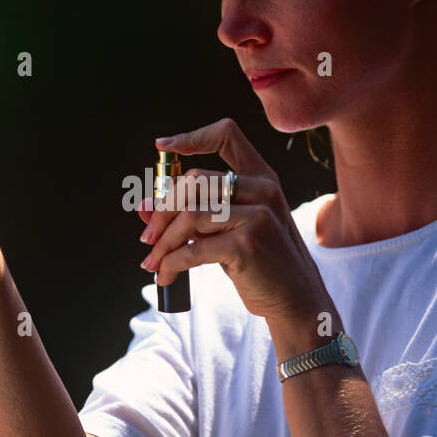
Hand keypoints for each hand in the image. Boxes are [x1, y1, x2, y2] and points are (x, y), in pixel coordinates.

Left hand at [137, 117, 337, 327]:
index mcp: (261, 178)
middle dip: (163, 210)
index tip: (161, 147)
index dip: (192, 136)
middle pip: (195, 180)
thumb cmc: (259, 265)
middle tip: (147, 237)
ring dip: (163, 242)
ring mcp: (258, 215)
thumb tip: (142, 207)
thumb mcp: (228, 233)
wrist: (294, 300)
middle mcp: (263, 190)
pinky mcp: (248, 244)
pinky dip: (172, 263)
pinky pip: (194, 249)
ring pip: (190, 215)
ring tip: (153, 262)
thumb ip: (193, 216)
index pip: (227, 135)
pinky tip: (166, 276)